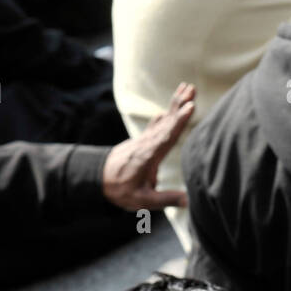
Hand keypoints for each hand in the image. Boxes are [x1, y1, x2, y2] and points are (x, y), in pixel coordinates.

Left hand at [102, 82, 194, 210]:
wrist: (99, 179)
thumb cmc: (121, 190)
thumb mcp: (142, 200)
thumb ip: (165, 199)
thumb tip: (188, 200)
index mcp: (149, 156)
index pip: (168, 136)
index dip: (180, 121)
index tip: (190, 107)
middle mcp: (147, 144)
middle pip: (167, 122)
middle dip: (180, 105)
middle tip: (192, 89)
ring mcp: (143, 141)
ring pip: (162, 120)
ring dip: (174, 105)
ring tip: (186, 89)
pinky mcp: (141, 142)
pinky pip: (155, 125)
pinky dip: (162, 117)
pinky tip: (166, 111)